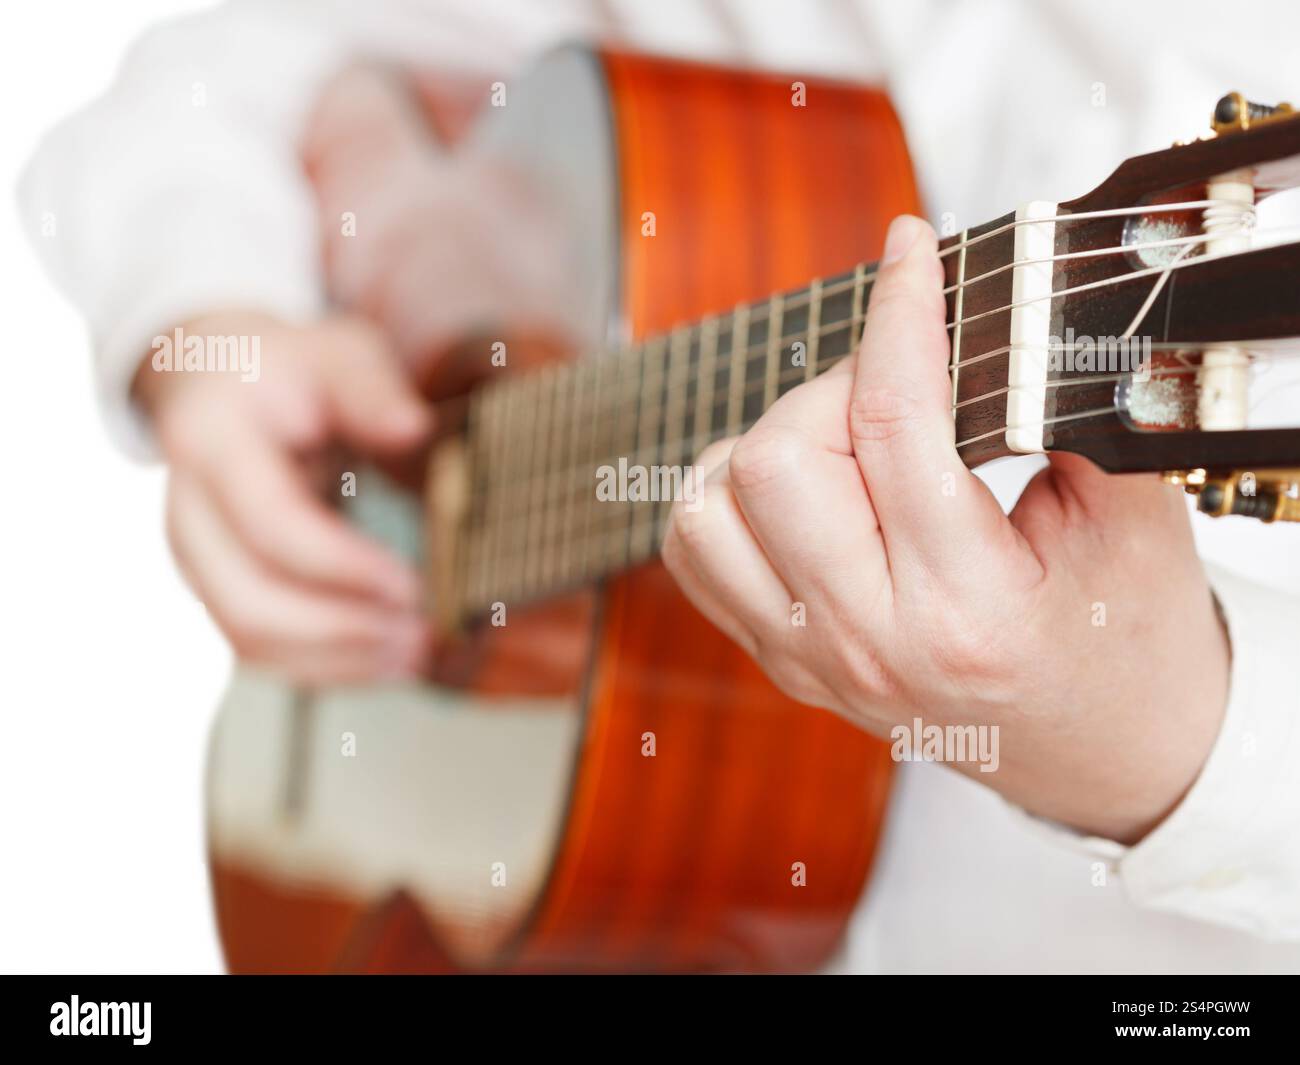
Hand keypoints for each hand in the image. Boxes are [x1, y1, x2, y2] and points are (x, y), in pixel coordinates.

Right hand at [135, 312, 433, 684]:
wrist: (224, 381)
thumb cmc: (288, 369)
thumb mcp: (336, 352)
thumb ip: (371, 389)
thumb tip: (412, 428)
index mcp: (210, 442)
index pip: (271, 524)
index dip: (341, 566)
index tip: (411, 586)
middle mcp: (187, 510)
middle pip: (248, 600)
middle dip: (341, 631)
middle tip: (421, 633)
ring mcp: (195, 556)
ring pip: (249, 638)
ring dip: (336, 661)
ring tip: (415, 655)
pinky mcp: (217, 586)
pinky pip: (260, 645)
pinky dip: (323, 665)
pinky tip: (384, 661)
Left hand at [662, 215, 1229, 843]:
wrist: (1105, 754)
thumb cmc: (1127, 638)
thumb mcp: (1129, 518)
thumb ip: (1055, 413)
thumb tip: (979, 317)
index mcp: (967, 610)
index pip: (893, 424)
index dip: (898, 311)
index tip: (909, 248)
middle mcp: (869, 641)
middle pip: (773, 463)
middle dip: (830, 388)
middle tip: (897, 388)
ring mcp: (809, 657)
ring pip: (708, 508)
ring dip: (765, 442)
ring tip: (843, 443)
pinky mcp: (779, 658)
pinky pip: (694, 555)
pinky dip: (726, 497)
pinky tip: (796, 489)